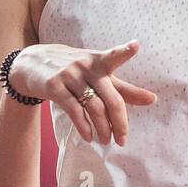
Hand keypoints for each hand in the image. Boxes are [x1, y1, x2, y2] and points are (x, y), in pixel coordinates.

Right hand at [10, 41, 157, 145]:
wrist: (34, 63)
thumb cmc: (76, 71)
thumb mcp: (99, 75)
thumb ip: (124, 89)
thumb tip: (152, 99)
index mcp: (100, 61)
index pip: (114, 56)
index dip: (125, 51)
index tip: (136, 45)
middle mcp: (86, 66)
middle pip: (110, 97)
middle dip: (120, 122)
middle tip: (123, 140)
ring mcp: (69, 76)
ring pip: (93, 107)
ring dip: (103, 128)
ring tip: (106, 140)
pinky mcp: (54, 87)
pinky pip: (74, 110)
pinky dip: (84, 126)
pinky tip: (89, 136)